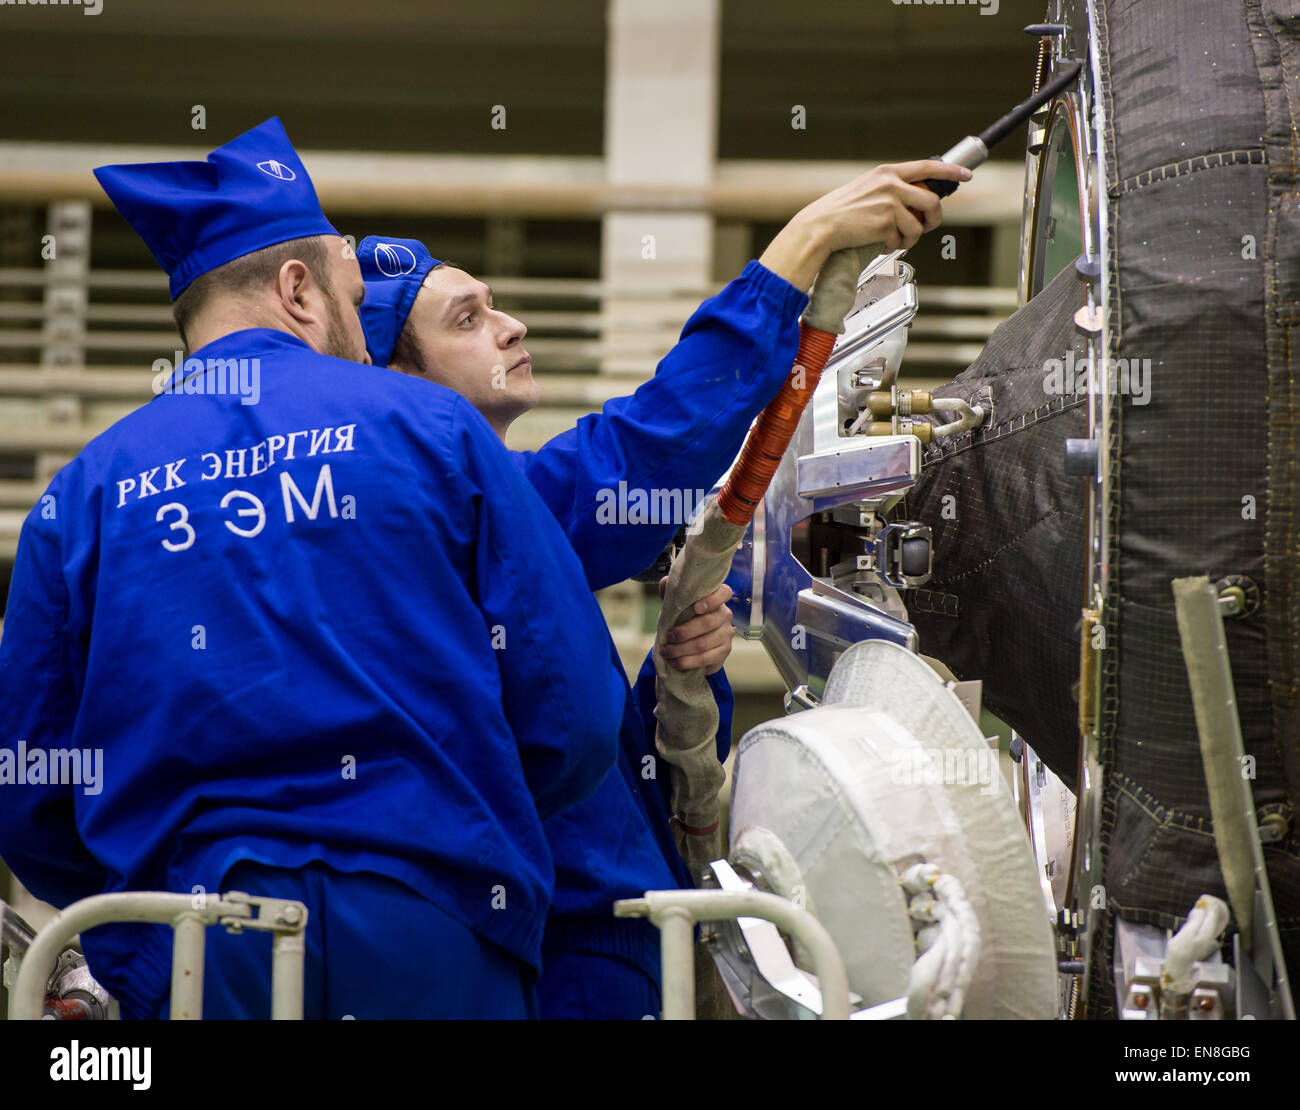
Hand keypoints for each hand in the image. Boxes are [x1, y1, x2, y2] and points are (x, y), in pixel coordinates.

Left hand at [658, 577, 734, 674]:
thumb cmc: (685, 617)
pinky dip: (687, 661)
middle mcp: (725, 614)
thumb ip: (672, 591)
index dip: (712, 600)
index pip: (724, 593)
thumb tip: (666, 581)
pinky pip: (705, 658)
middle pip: (708, 623)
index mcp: (717, 598)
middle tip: (668, 636)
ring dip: (681, 649)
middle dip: (684, 631)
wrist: (692, 643)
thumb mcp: (677, 603)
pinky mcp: (724, 651)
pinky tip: (674, 661)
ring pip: (704, 643)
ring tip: (666, 651)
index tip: (696, 608)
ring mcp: (726, 634)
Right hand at [805, 159, 970, 252]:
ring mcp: (890, 204)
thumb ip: (891, 190)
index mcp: (887, 172)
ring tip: (894, 240)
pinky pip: (902, 240)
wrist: (821, 226)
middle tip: (926, 226)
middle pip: (931, 201)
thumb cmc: (840, 211)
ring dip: (911, 238)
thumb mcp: (867, 188)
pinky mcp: (886, 224)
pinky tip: (879, 243)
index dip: (950, 171)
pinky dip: (894, 246)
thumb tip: (915, 202)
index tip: (965, 174)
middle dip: (933, 218)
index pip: (927, 167)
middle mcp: (891, 185)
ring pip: (919, 225)